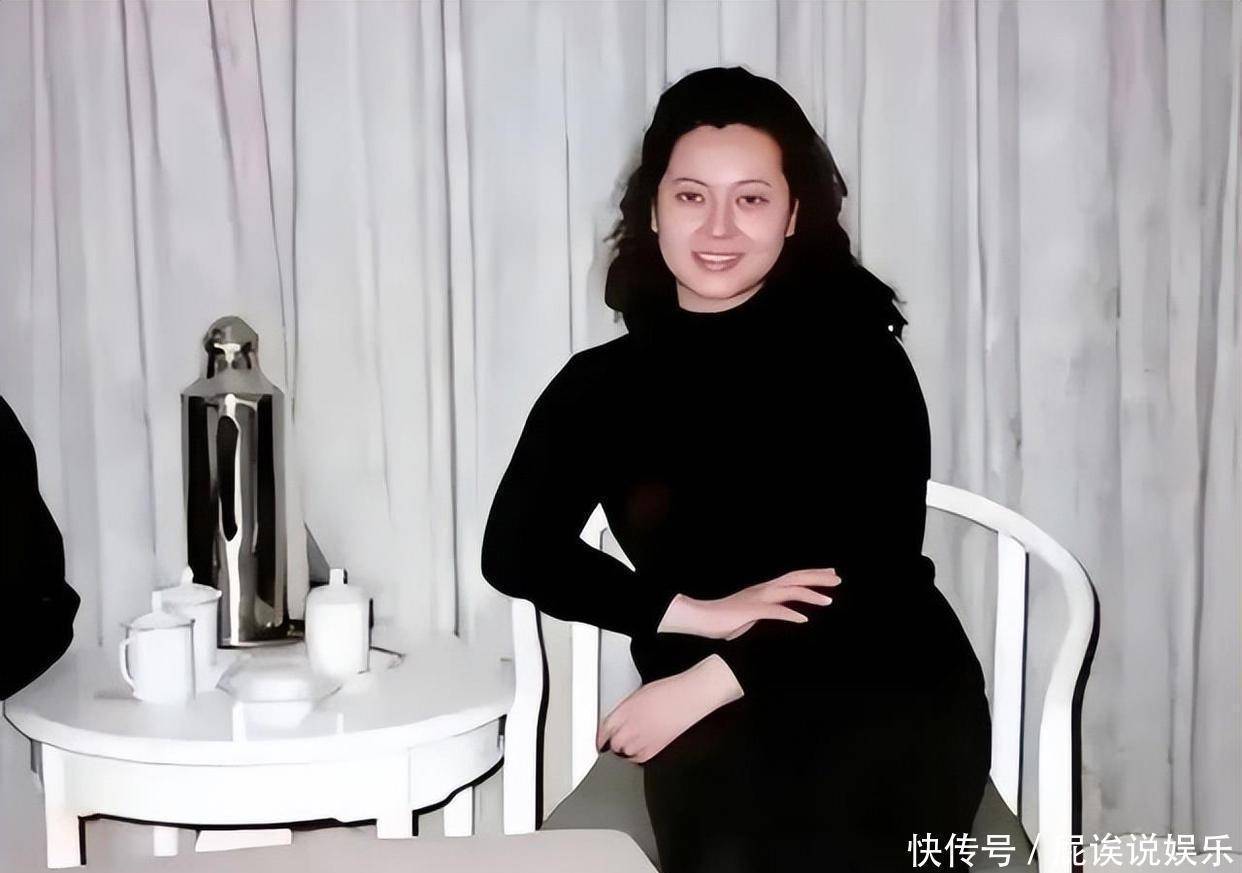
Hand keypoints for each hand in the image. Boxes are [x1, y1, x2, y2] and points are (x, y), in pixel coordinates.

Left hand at [596, 655, 741, 763]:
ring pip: (624, 752)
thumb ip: (625, 709)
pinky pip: (638, 758)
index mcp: (626, 710)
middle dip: (615, 741)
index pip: (604, 728)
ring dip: (625, 748)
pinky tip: (641, 747)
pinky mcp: (655, 748)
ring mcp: (643, 739)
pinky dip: (637, 755)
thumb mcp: (639, 694)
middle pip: (614, 743)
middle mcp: (632, 726)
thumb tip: (617, 720)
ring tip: (634, 740)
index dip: (601, 735)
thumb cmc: (669, 691)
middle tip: (620, 737)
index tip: (600, 738)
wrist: (689, 697)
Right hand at [659, 568, 841, 640]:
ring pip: (789, 592)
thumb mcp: (749, 614)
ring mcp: (757, 599)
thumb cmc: (722, 619)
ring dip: (810, 595)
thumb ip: (765, 613)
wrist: (700, 617)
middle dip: (818, 578)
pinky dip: (790, 615)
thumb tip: (780, 617)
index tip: (830, 574)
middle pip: (795, 579)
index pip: (792, 578)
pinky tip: (804, 620)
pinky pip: (774, 612)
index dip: (812, 575)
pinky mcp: (750, 612)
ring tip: (828, 600)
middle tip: (838, 578)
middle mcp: (763, 590)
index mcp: (763, 590)